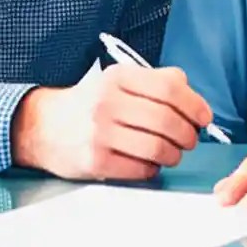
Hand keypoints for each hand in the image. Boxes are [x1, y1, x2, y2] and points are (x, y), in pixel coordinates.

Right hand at [12, 64, 211, 179]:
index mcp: (117, 78)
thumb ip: (155, 83)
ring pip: (158, 148)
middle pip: (168, 120)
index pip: (169, 87)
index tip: (203, 117)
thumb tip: (194, 99)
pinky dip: (153, 169)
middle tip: (188, 140)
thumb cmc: (89, 105)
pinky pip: (141, 169)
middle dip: (188, 135)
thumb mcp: (117, 81)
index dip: (195, 105)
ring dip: (174, 155)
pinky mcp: (95, 160)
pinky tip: (147, 163)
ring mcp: (99, 132)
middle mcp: (107, 101)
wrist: (43, 127)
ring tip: (170, 153)